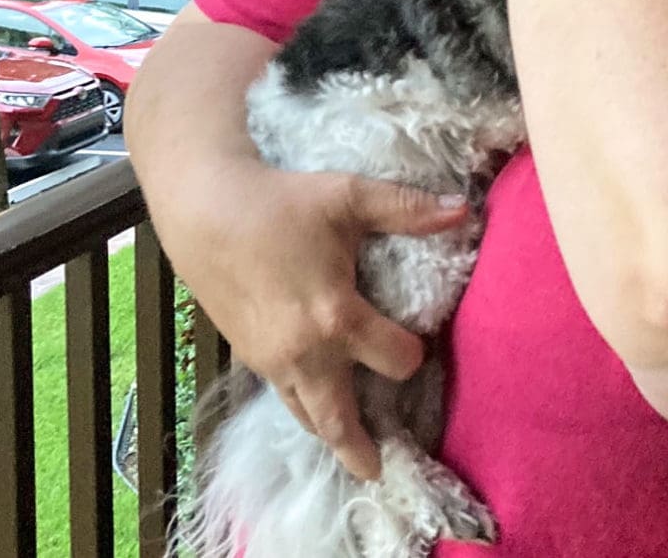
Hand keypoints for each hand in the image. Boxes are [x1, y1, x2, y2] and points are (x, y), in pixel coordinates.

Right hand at [168, 159, 466, 479]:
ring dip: (329, 433)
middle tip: (378, 470)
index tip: (418, 340)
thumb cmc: (283, 202)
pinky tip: (313, 399)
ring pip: (305, 414)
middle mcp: (304, 352)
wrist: (205, 210)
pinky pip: (282, 394)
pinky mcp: (248, 354)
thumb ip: (407, 209)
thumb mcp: (350, 197)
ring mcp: (271, 359)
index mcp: (337, 317)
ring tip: (351, 450)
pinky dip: (303, 406)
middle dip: (360, 448)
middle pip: (337, 419)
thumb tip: (462, 209)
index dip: (413, 352)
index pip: (396, 360)